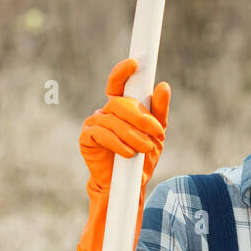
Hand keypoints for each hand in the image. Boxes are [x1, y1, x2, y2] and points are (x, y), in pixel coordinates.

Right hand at [77, 57, 170, 250]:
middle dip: (141, 116)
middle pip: (120, 103)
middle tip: (156, 131)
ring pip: (114, 120)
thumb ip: (159, 112)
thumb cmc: (141, 159)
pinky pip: (102, 134)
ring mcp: (94, 123)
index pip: (119, 84)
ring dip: (133, 134)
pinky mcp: (86, 138)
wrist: (128, 187)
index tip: (134, 63)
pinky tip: (128, 154)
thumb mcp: (156, 135)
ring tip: (146, 148)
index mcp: (121, 108)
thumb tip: (163, 86)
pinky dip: (118, 143)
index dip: (122, 72)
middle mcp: (105, 111)